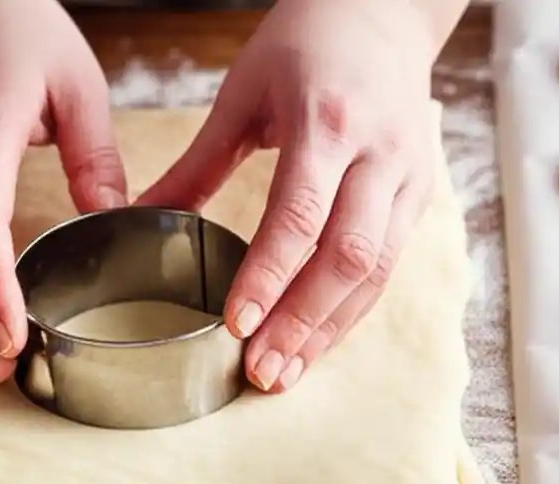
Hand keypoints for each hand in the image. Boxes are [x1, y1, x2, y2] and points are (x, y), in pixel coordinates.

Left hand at [139, 0, 457, 392]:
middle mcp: (377, 154)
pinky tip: (315, 340)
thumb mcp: (243, 95)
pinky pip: (387, 267)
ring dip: (329, 330)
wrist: (383, 13)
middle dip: (302, 321)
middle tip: (260, 369)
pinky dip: (350, 310)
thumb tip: (140, 216)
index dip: (269, 275)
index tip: (236, 324)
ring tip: (285, 371)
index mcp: (327, 122)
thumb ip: (197, 164)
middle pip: (348, 257)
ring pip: (376, 272)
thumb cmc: (306, 44)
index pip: (300, 214)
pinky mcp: (418, 196)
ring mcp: (406, 178)